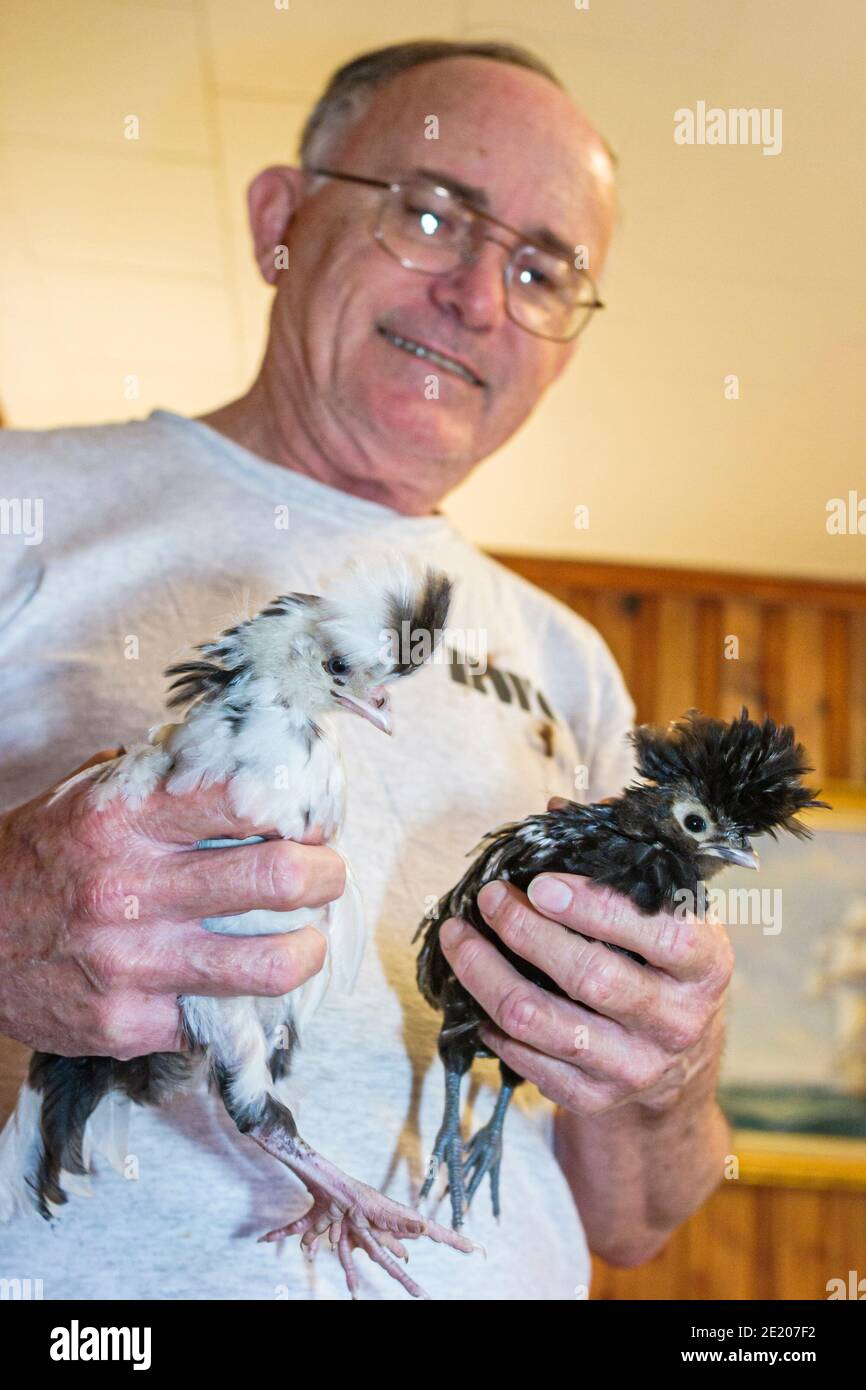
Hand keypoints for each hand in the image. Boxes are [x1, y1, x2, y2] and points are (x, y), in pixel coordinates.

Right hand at [0, 750, 342, 1057]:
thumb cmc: (36, 860)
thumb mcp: (87, 797)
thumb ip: (163, 780)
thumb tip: (253, 762)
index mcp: (124, 818)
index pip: (248, 800)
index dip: (299, 811)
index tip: (311, 820)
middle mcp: (130, 889)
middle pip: (277, 879)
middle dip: (326, 875)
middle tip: (328, 875)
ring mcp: (132, 964)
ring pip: (269, 964)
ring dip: (307, 949)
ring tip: (306, 939)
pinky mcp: (129, 1024)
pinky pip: (221, 1016)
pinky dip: (242, 1001)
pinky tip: (240, 982)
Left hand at [439, 868, 732, 1117]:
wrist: (680, 1065)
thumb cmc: (663, 964)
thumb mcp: (666, 912)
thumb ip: (618, 859)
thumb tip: (555, 809)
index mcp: (705, 964)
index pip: (656, 933)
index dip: (594, 906)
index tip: (539, 882)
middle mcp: (676, 1021)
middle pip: (589, 977)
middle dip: (525, 931)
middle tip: (488, 897)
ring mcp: (635, 1067)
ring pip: (542, 1021)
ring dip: (486, 974)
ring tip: (459, 938)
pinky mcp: (595, 1098)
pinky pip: (528, 1061)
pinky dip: (492, 1023)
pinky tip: (475, 993)